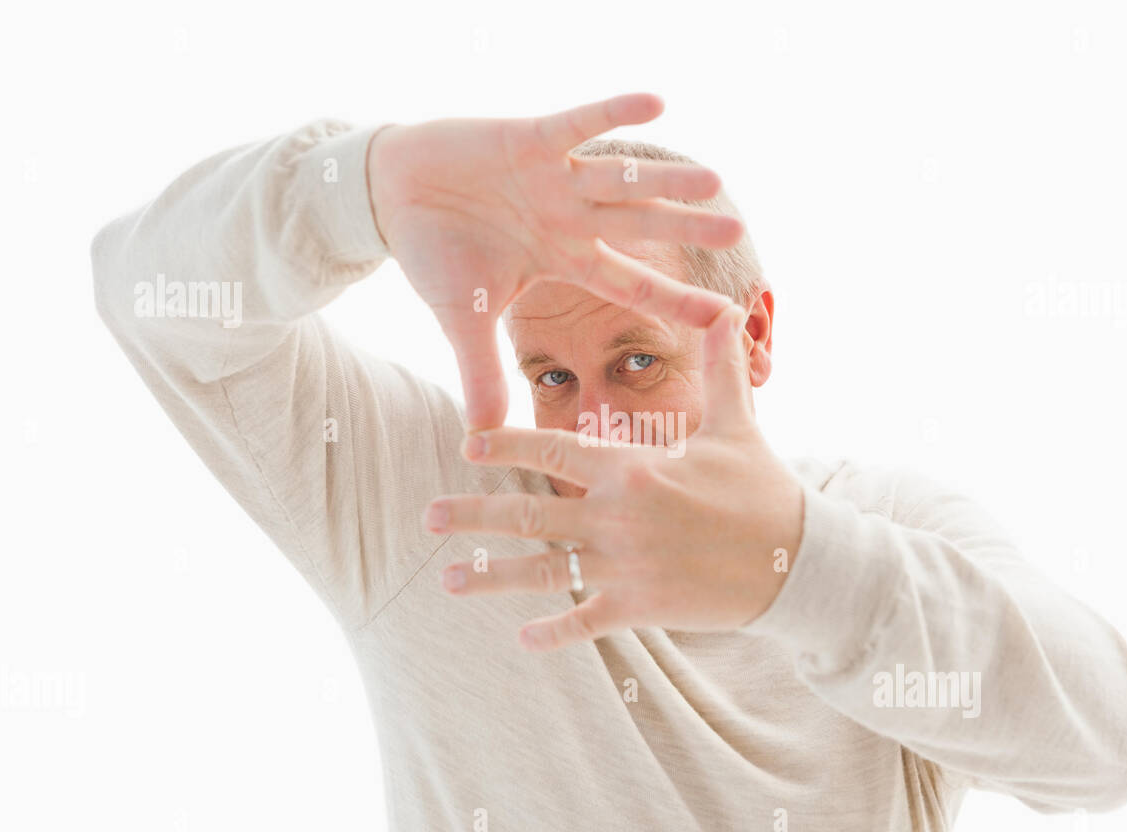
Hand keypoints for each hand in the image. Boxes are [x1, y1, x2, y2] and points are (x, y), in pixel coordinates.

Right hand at [367, 93, 744, 430]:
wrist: (390, 196)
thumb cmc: (433, 252)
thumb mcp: (461, 321)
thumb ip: (480, 373)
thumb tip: (483, 434)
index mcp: (564, 257)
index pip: (632, 283)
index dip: (676, 300)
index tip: (723, 315)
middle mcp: (570, 216)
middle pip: (640, 227)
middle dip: (684, 230)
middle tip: (735, 232)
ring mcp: (554, 177)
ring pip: (619, 179)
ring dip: (664, 181)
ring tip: (712, 181)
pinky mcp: (527, 139)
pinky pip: (576, 124)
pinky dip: (611, 113)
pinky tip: (656, 102)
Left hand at [423, 304, 805, 650]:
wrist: (798, 559)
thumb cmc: (763, 488)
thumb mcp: (738, 425)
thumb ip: (720, 369)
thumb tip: (727, 309)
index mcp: (631, 468)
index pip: (553, 452)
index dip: (506, 447)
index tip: (467, 444)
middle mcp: (616, 517)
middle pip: (529, 514)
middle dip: (473, 515)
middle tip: (428, 517)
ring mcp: (624, 566)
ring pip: (543, 572)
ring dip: (490, 578)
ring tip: (447, 581)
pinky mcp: (640, 608)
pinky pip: (584, 621)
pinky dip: (553, 632)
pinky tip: (522, 637)